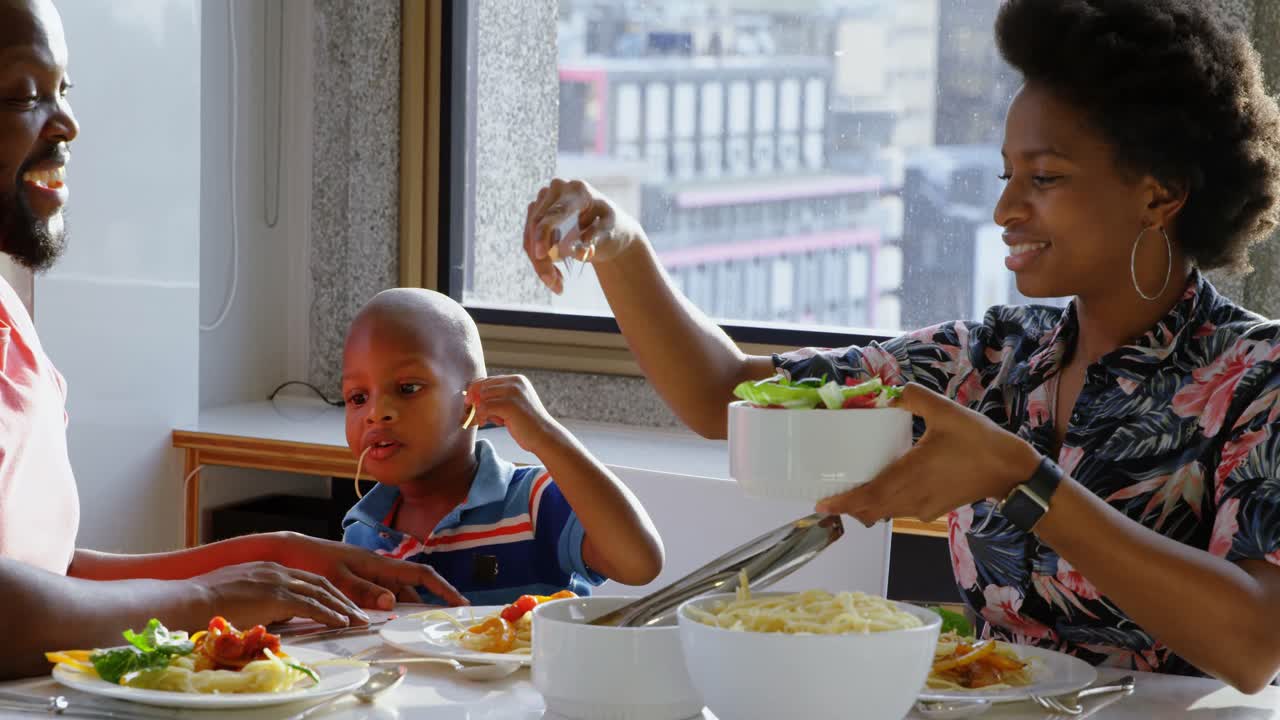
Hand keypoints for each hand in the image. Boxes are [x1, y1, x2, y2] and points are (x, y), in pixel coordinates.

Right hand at [189, 561, 371, 629]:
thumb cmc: (207, 602)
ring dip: (342, 607)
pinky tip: (340, 622)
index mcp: (269, 567)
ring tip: (357, 620)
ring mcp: (277, 581)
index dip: (327, 591)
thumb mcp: (240, 593)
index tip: (341, 603)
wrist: (189, 599)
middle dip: (342, 598)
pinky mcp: (275, 596)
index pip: (307, 578)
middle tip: (358, 612)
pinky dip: (328, 614)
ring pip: (320, 593)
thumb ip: (261, 598)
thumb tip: (274, 613)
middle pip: (320, 583)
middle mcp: (277, 570)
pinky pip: (310, 606)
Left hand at [271, 532, 467, 607]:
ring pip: (396, 595)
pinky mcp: (358, 583)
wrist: (289, 551)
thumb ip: (364, 590)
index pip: (421, 575)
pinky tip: (384, 623)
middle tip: (441, 625)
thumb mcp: (337, 577)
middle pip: (412, 589)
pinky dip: (387, 610)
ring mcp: (369, 576)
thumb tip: (391, 603)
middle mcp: (379, 569)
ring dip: (406, 611)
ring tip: (415, 629)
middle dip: (429, 604)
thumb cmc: (312, 559)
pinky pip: (380, 598)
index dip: (443, 588)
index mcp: (379, 563)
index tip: (460, 602)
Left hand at [464, 375, 563, 453]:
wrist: (544, 436)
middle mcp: (515, 382)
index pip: (487, 380)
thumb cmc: (526, 424)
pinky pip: (484, 407)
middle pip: (482, 386)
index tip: (469, 404)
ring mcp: (513, 392)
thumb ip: (497, 398)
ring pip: (482, 396)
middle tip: (470, 414)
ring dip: (478, 410)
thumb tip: (471, 399)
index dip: (475, 392)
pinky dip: (480, 416)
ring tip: (483, 421)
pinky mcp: (510, 404)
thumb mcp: (512, 406)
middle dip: (473, 401)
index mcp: (517, 380)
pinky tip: (484, 423)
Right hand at [523, 178, 646, 294]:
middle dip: (543, 260)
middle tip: (558, 286)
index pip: (555, 212)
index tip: (541, 255)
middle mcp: (557, 189)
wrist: (608, 229)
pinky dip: (539, 261)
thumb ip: (596, 238)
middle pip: (538, 226)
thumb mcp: (611, 234)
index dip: (544, 233)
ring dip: (540, 264)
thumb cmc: (613, 229)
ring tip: (558, 286)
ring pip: (529, 236)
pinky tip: (554, 276)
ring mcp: (544, 199)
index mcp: (578, 191)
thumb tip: (579, 250)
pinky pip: (529, 240)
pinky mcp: (536, 213)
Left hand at [815, 383, 1042, 524]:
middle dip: (849, 506)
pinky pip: (901, 511)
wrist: (1011, 471)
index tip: (822, 504)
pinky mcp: (934, 510)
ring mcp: (924, 508)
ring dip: (866, 506)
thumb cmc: (978, 441)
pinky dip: (886, 505)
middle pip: (872, 510)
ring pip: (886, 513)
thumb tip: (890, 392)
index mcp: (911, 475)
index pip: (869, 496)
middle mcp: (913, 497)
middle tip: (829, 496)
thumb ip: (914, 398)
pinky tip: (884, 489)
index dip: (844, 502)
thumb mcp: (945, 411)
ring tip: (850, 492)